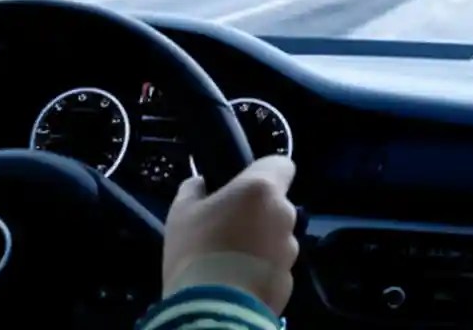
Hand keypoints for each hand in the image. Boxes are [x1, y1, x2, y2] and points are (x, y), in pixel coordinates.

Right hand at [162, 156, 298, 313]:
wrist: (213, 308)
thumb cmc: (196, 250)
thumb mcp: (181, 213)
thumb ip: (194, 190)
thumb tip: (200, 183)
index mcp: (261, 189)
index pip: (281, 164)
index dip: (265, 171)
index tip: (244, 184)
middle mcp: (284, 213)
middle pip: (276, 203)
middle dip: (257, 212)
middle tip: (227, 226)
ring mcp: (291, 248)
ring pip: (277, 234)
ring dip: (260, 240)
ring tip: (230, 257)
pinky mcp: (290, 278)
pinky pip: (275, 264)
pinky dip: (261, 267)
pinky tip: (238, 278)